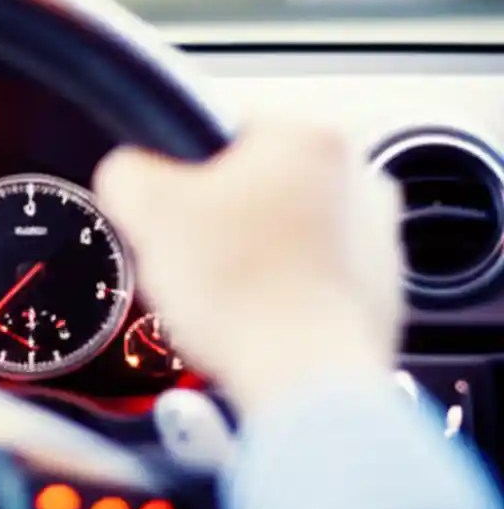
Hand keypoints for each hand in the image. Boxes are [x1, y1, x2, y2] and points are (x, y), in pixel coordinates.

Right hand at [94, 122, 404, 416]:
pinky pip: (314, 279)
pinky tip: (255, 319)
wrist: (303, 381)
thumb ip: (126, 173)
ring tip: (223, 294)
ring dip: (255, 255)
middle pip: (261, 182)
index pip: (227, 127)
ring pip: (289, 231)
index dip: (186, 171)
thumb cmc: (241, 294)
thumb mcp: (148, 212)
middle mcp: (360, 175)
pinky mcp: (382, 292)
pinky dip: (283, 295)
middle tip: (191, 253)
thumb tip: (128, 175)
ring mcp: (379, 237)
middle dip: (223, 216)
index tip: (173, 209)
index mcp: (310, 135)